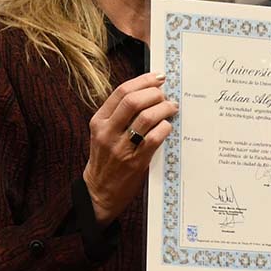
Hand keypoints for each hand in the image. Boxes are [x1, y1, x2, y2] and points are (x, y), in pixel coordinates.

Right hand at [83, 72, 176, 224]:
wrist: (99, 192)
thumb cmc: (106, 159)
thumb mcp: (104, 133)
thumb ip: (120, 114)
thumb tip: (149, 92)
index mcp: (99, 121)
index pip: (121, 92)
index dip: (143, 81)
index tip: (158, 77)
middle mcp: (107, 132)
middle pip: (133, 101)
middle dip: (154, 93)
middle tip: (165, 95)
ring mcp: (120, 147)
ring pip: (145, 117)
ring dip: (163, 108)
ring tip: (171, 108)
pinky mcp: (135, 162)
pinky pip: (154, 138)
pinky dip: (164, 128)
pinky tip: (167, 127)